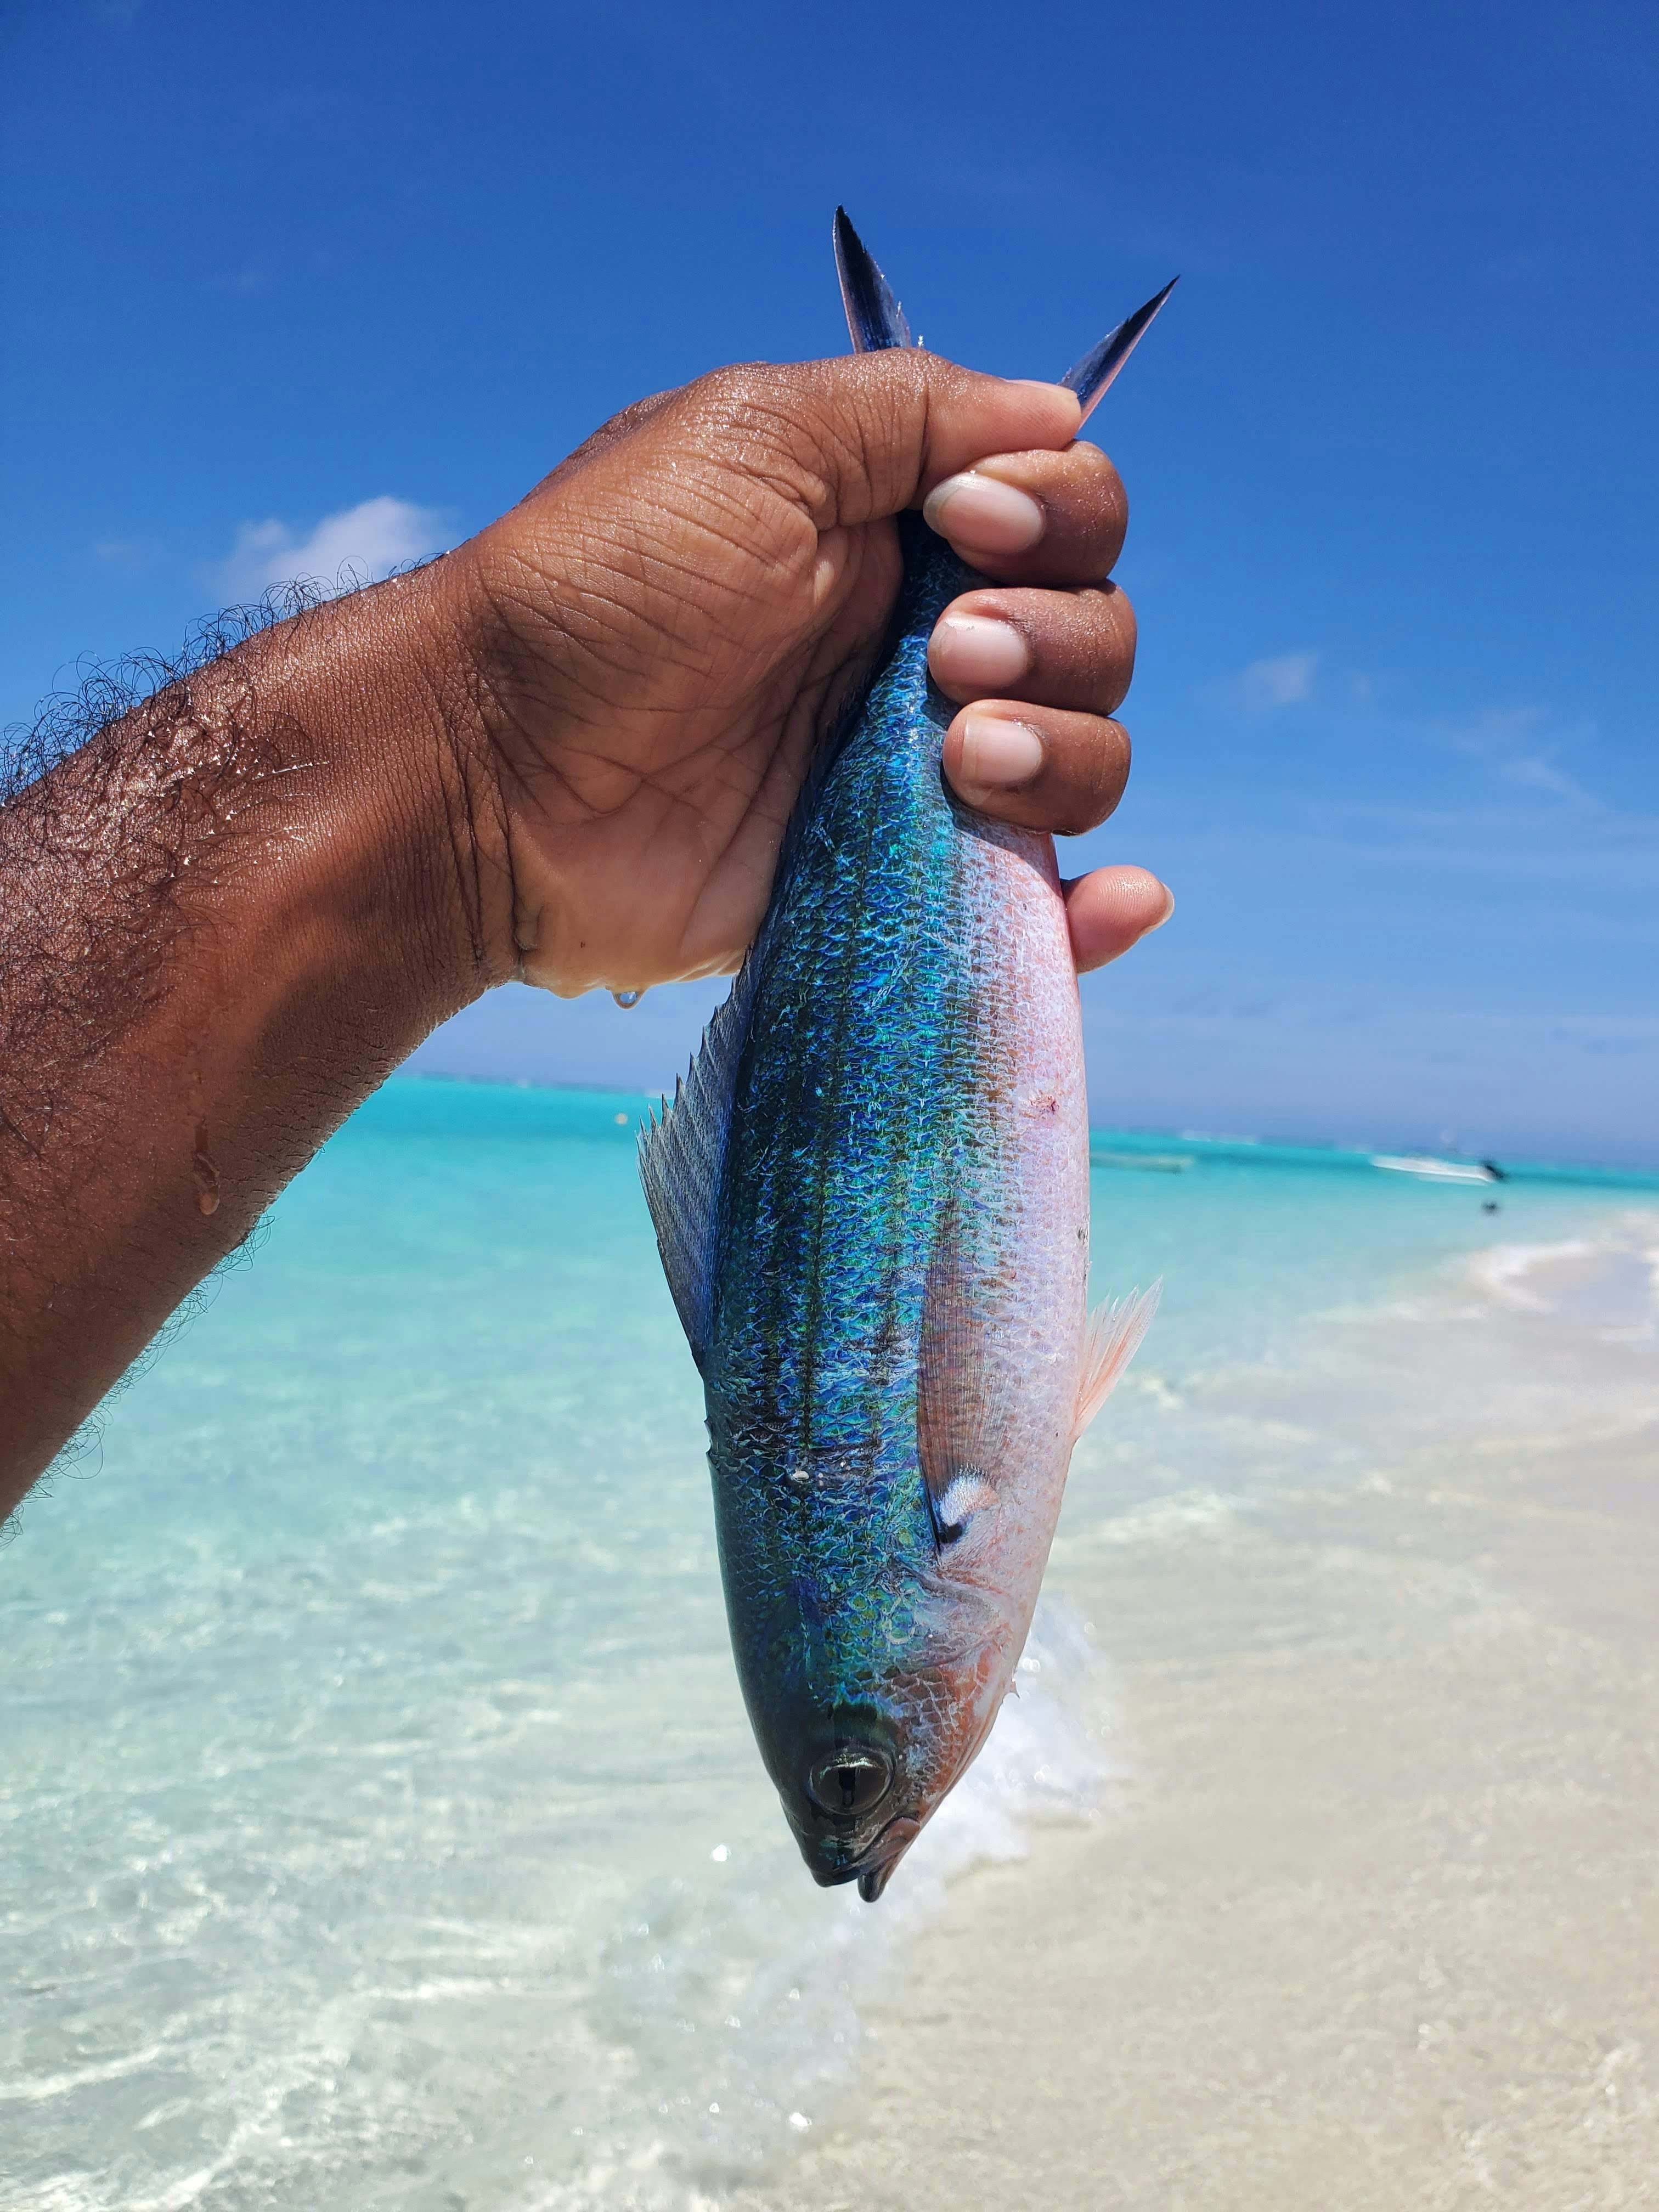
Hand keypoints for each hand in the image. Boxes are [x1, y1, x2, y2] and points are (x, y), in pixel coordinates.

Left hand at [440, 353, 1171, 997]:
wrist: (490, 774)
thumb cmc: (602, 587)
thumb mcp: (751, 435)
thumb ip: (912, 411)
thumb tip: (1058, 418)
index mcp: (894, 534)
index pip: (1068, 517)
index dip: (1058, 520)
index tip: (965, 529)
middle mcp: (916, 651)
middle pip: (1097, 640)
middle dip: (1060, 642)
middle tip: (943, 660)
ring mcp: (907, 777)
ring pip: (1084, 765)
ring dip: (1067, 755)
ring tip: (956, 759)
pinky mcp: (887, 888)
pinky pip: (1032, 906)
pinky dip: (1095, 910)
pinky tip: (1118, 898)